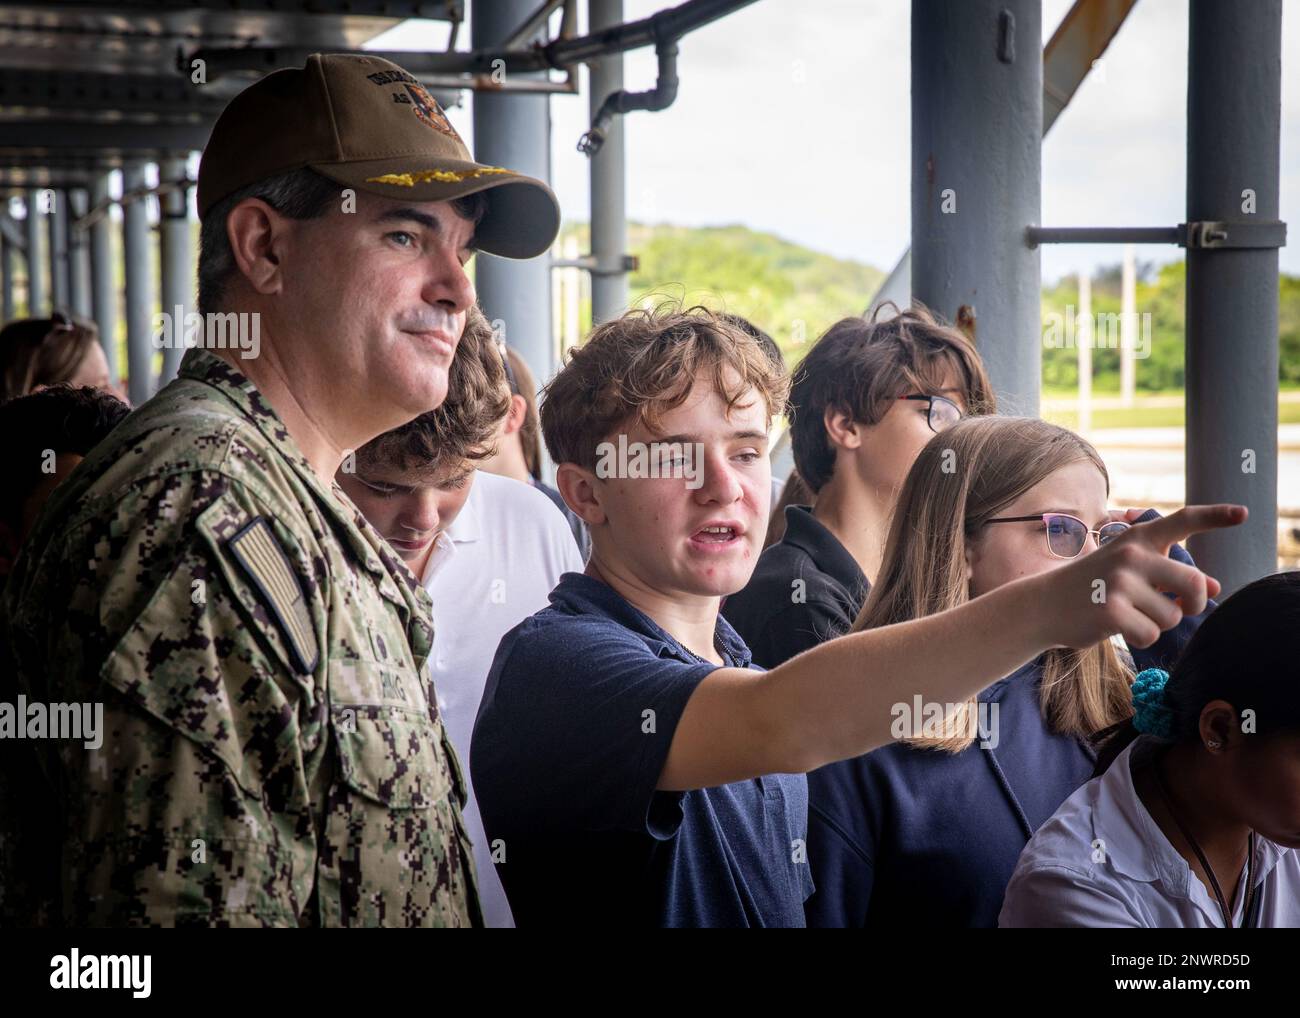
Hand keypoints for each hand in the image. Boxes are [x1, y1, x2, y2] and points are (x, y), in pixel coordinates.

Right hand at [1037, 504, 1244, 650]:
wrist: (1043, 604)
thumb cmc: (1092, 586)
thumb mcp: (1130, 572)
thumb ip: (1170, 576)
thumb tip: (1214, 588)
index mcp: (1138, 538)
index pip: (1182, 521)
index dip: (1216, 517)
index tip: (1244, 515)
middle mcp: (1131, 554)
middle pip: (1193, 584)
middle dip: (1192, 605)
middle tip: (1179, 609)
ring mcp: (1120, 582)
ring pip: (1172, 616)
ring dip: (1157, 623)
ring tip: (1128, 615)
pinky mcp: (1112, 611)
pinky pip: (1151, 634)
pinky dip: (1140, 637)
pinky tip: (1117, 627)